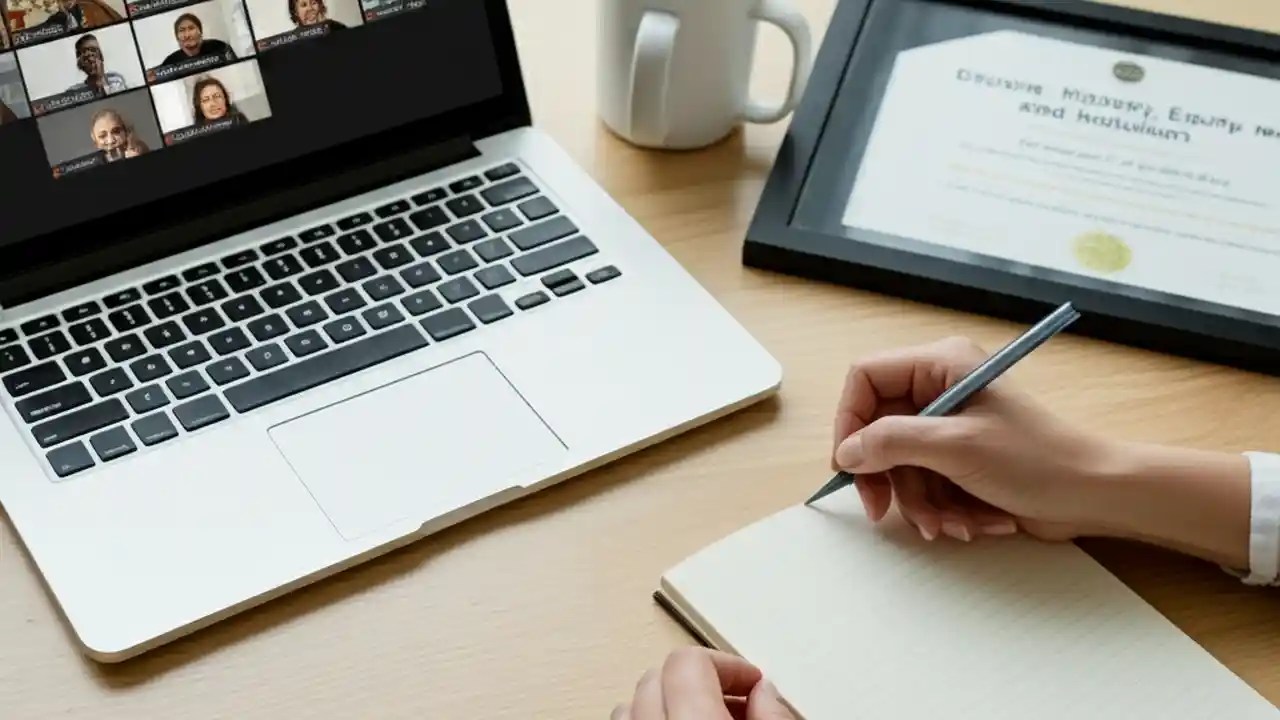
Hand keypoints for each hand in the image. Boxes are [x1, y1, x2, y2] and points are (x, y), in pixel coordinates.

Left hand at [612, 647, 794, 719]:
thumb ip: (772, 718)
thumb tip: (765, 694)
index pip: (688, 662)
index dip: (725, 664)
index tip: (752, 681)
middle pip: (655, 677)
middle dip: (696, 679)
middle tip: (737, 700)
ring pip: (630, 706)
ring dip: (666, 702)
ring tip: (705, 716)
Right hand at [831, 336, 1115, 542]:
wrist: (1092, 495)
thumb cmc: (1036, 460)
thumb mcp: (956, 447)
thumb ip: (893, 443)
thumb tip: (846, 452)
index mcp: (939, 365)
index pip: (866, 378)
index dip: (850, 421)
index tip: (849, 464)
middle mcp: (938, 389)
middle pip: (877, 428)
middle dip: (886, 476)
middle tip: (882, 510)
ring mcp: (948, 425)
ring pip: (898, 464)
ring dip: (918, 502)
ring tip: (948, 524)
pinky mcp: (957, 458)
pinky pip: (923, 483)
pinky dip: (938, 508)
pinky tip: (967, 522)